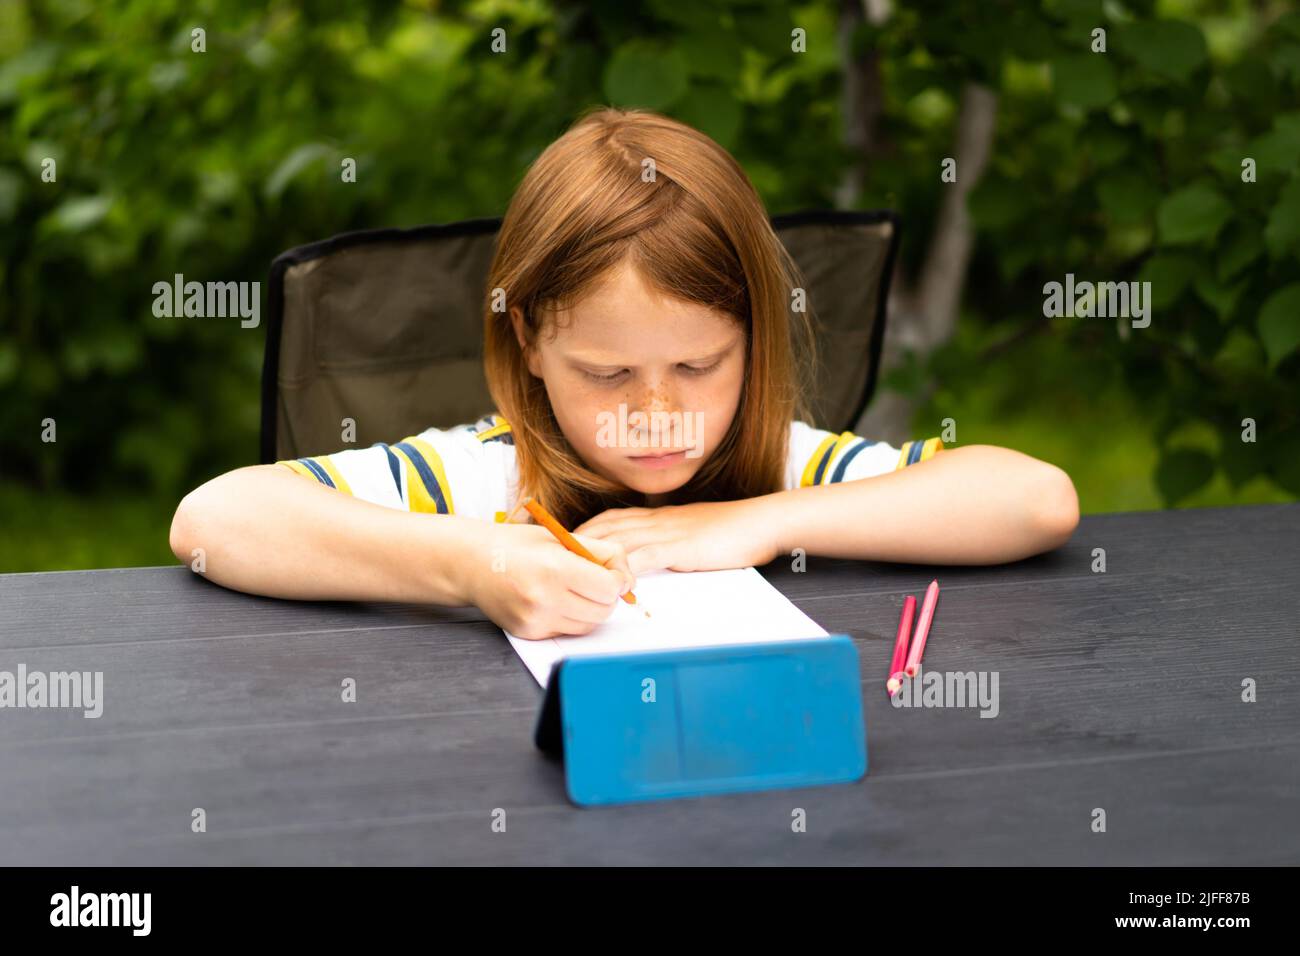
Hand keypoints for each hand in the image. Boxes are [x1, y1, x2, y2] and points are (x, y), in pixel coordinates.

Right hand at [465, 521, 634, 639]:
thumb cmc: (518, 545)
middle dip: (606, 596)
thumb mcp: (562, 537)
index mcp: (555, 568)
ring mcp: (535, 620)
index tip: (611, 573)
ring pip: (588, 625)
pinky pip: (567, 631)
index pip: (609, 588)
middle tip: (592, 580)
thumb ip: (603, 554)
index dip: (617, 581)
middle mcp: (544, 599)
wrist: (472, 563)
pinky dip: (570, 617)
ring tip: (572, 588)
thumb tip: (628, 581)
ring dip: (590, 609)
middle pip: (603, 611)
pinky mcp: (529, 633)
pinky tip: (553, 599)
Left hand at [572, 498, 781, 573]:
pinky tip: (611, 578)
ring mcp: (666, 532)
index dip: (586, 527)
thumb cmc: (731, 530)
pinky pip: (645, 556)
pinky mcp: (680, 547)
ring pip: (618, 539)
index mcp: (658, 516)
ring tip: (571, 567)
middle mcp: (656, 520)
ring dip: (593, 553)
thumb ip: (669, 540)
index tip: (566, 539)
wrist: (759, 522)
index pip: (611, 517)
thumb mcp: (691, 531)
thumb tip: (650, 554)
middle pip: (605, 525)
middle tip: (554, 554)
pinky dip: (624, 567)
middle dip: (578, 538)